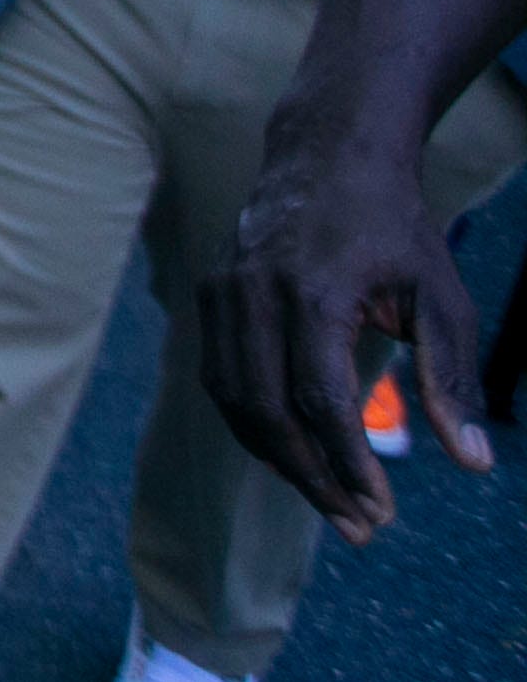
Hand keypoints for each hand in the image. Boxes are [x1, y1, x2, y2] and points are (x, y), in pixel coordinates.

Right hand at [201, 132, 490, 544]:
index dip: (348, 465)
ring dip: (277, 458)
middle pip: (266, 411)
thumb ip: (451, 379)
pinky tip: (291, 449)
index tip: (382, 512)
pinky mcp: (210, 294)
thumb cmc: (395, 229)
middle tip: (359, 526)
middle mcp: (255, 292)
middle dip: (311, 479)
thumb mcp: (440, 298)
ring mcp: (222, 291)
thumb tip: (471, 464)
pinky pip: (220, 376)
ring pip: (233, 399)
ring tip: (328, 498)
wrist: (328, 156)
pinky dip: (251, 423)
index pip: (321, 400)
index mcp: (313, 291)